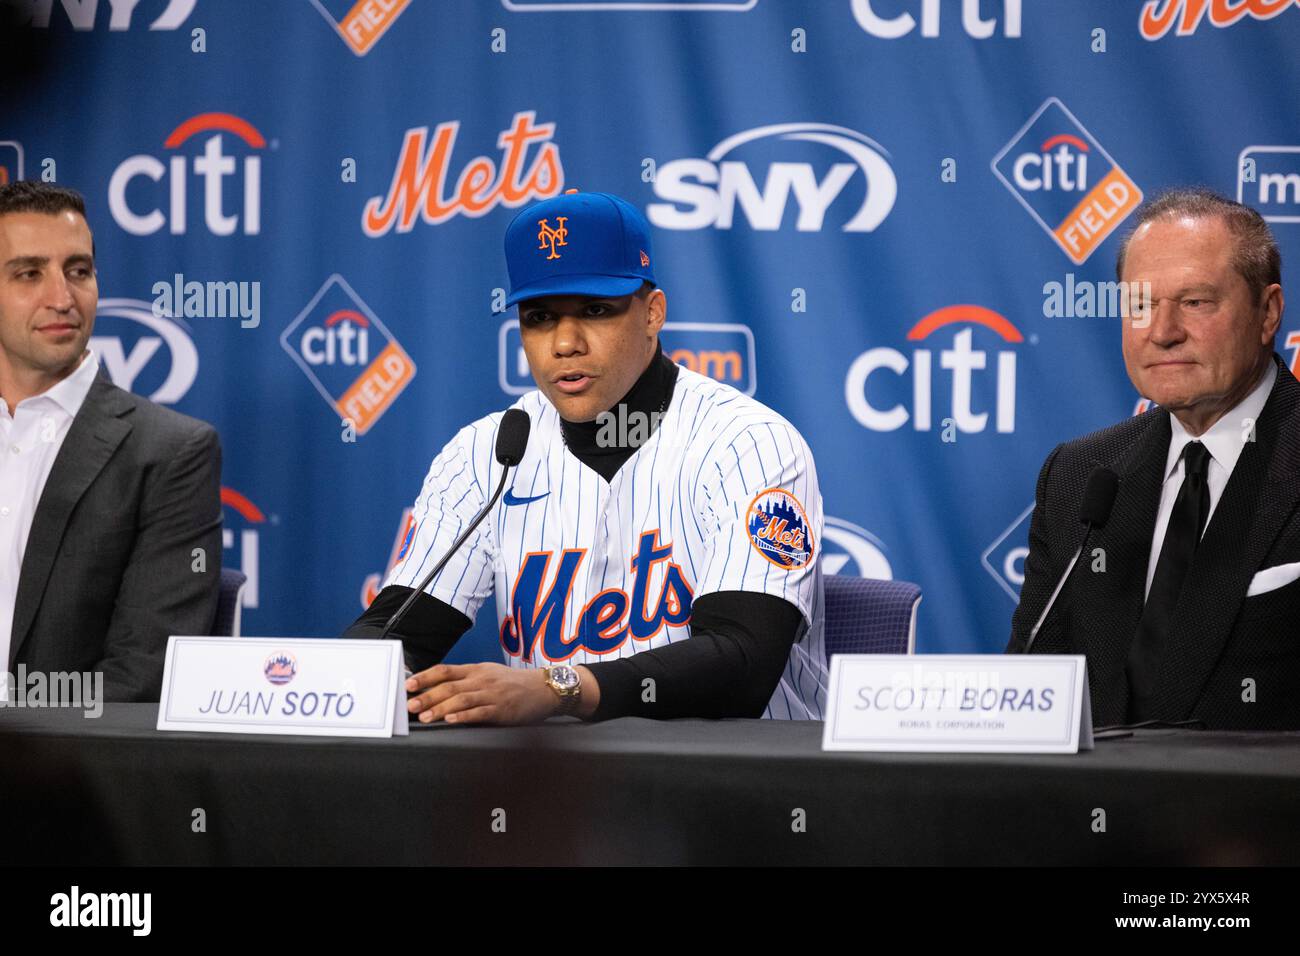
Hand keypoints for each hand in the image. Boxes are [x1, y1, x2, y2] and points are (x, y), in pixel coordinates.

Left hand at [405, 662, 559, 724]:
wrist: (543, 689)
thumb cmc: (513, 683)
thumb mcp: (489, 674)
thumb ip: (466, 680)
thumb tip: (437, 688)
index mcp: (476, 670)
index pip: (445, 670)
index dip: (425, 677)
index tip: (409, 684)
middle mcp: (482, 680)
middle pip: (449, 686)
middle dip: (427, 696)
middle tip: (410, 704)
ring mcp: (492, 694)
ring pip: (461, 699)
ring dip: (440, 708)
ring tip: (424, 717)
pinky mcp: (502, 709)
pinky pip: (479, 712)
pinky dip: (464, 716)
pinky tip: (451, 720)